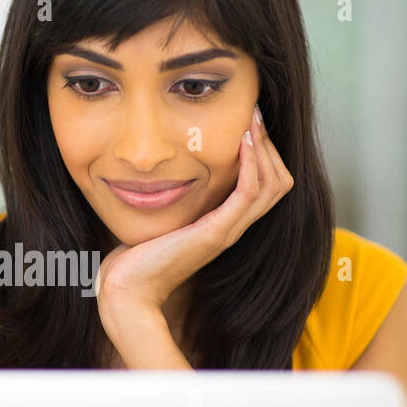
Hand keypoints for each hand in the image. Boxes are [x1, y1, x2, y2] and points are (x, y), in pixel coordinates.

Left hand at [95, 105, 293, 315]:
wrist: (127, 292)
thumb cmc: (136, 259)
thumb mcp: (161, 220)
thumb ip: (172, 201)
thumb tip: (163, 174)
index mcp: (223, 224)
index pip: (266, 186)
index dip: (264, 153)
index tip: (248, 123)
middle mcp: (232, 228)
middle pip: (278, 182)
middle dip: (270, 144)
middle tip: (255, 115)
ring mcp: (227, 232)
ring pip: (272, 185)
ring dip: (264, 148)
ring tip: (252, 122)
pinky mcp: (215, 234)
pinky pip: (249, 194)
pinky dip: (251, 165)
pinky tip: (241, 143)